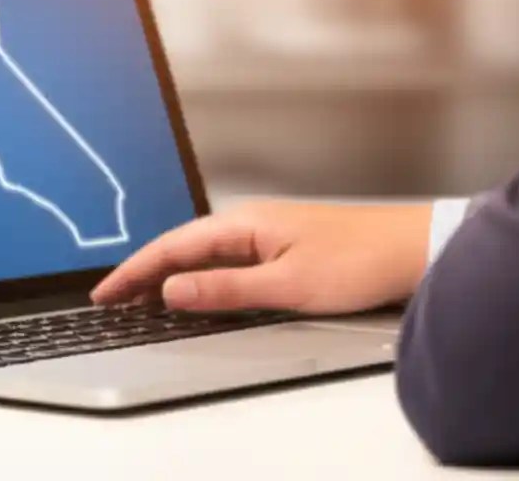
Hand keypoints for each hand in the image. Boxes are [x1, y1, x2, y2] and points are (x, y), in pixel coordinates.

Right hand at [90, 200, 432, 313]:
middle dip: (143, 271)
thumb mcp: (287, 285)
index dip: (135, 271)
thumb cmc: (361, 260)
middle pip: (182, 246)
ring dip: (169, 272)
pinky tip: (194, 287)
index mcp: (246, 223)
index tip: (104, 292)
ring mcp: (268, 232)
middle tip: (110, 298)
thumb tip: (172, 290)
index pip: (174, 247)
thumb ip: (226, 289)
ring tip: (138, 295)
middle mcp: (252, 221)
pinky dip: (199, 273)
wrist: (414, 248)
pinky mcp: (283, 245)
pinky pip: (225, 258)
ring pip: (203, 252)